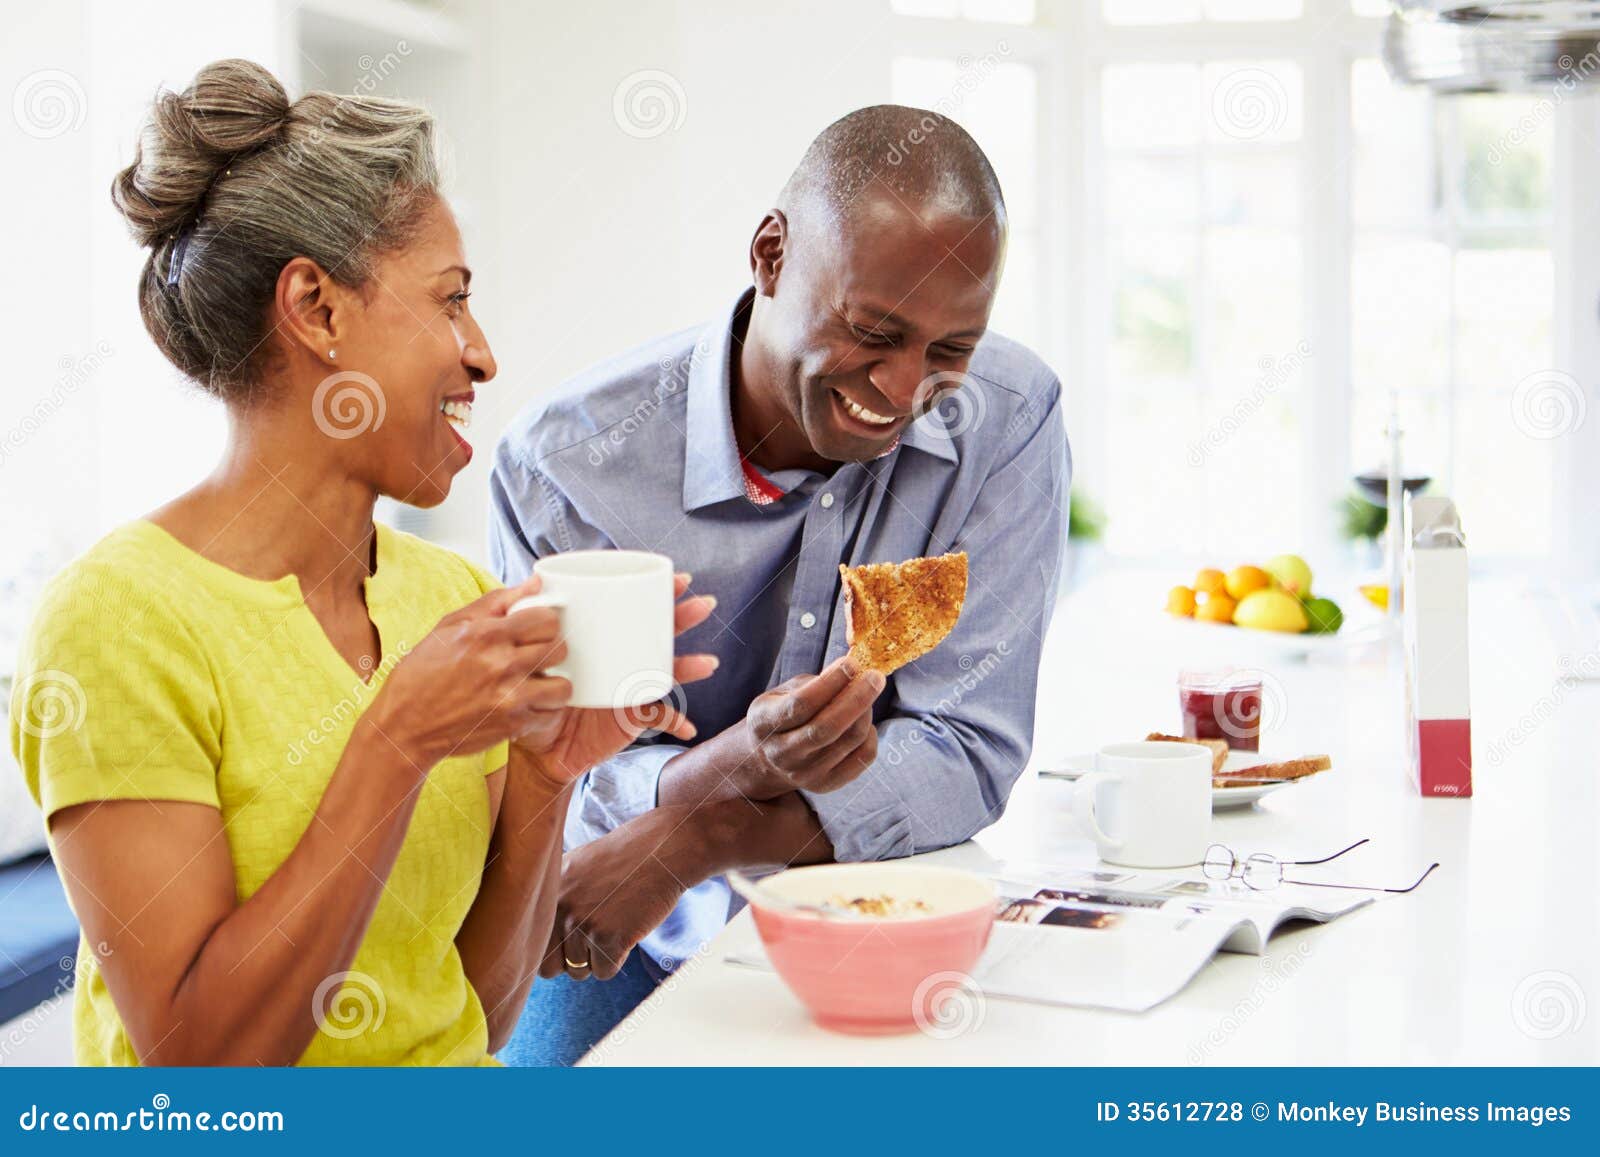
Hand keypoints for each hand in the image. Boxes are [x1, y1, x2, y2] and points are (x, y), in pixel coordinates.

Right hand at [365, 577, 570, 767]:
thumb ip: (497, 602)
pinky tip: (527, 704)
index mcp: (486, 635)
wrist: (404, 726)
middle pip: (560, 649)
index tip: (536, 630)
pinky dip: (544, 710)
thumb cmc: (423, 673)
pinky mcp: (512, 726)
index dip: (545, 623)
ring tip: (536, 682)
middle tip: (535, 656)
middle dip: (551, 650)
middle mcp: (501, 665)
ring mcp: (509, 698)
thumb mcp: (450, 626)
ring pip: (563, 687)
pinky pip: (551, 715)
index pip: (547, 620)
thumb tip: (536, 582)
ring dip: (553, 683)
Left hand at [516, 574, 717, 786]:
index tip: (678, 579)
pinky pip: (658, 720)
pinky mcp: (631, 718)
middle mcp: (625, 661)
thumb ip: (529, 622)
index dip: (660, 594)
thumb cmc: (533, 694)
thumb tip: (536, 584)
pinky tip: (688, 728)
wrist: (537, 744)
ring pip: (667, 673)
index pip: (636, 610)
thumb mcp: (529, 655)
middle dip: (684, 618)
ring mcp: (632, 688)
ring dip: (690, 667)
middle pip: (660, 635)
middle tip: (703, 605)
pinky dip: (675, 723)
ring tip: (706, 663)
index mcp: (606, 640)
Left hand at [540, 806, 703, 980]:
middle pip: (550, 967)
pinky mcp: (610, 938)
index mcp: (548, 891)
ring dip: (597, 957)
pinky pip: (604, 972)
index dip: (554, 946)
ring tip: (615, 924)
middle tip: (595, 936)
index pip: (533, 944)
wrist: (662, 850)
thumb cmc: (623, 860)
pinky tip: (628, 930)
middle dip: (571, 960)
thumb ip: (556, 900)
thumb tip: (541, 945)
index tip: (573, 936)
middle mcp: (560, 907)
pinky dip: (618, 959)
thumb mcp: (576, 867)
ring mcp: (584, 924)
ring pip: (579, 971)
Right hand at [738, 655, 885, 798]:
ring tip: (868, 692)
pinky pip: (863, 757)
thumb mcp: (785, 692)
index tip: (852, 664)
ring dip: (865, 712)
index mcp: (764, 724)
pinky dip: (870, 733)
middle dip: (856, 699)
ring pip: (849, 740)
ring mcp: (804, 774)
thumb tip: (852, 670)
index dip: (830, 683)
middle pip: (826, 728)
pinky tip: (863, 719)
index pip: (801, 705)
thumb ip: (815, 682)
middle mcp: (781, 754)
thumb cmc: (783, 714)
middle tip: (875, 677)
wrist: (769, 758)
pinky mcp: (826, 784)